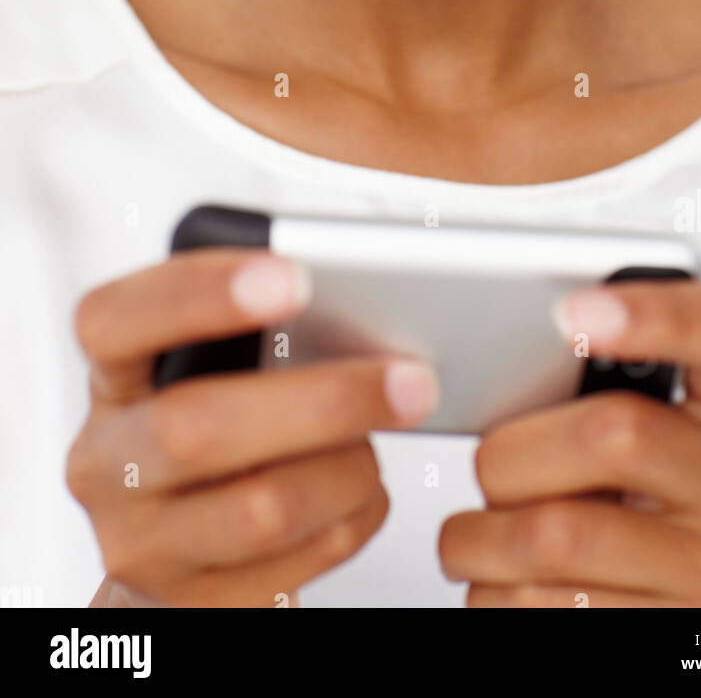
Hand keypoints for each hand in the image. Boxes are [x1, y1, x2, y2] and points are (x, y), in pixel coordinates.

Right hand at [67, 249, 437, 606]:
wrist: (185, 548)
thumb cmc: (215, 423)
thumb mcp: (209, 365)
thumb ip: (254, 328)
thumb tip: (356, 299)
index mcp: (112, 378)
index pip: (114, 321)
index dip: (196, 294)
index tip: (291, 278)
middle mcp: (109, 463)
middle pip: (197, 429)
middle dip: (322, 400)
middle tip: (409, 379)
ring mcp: (144, 544)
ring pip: (261, 510)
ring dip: (349, 468)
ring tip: (390, 437)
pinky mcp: (195, 604)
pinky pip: (294, 566)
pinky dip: (352, 519)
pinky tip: (364, 488)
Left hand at [438, 281, 700, 606]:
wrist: (621, 603)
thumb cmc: (598, 490)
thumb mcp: (612, 415)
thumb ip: (586, 370)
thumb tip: (513, 338)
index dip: (660, 313)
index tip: (573, 311)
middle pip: (615, 433)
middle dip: (513, 450)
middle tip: (490, 464)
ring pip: (559, 534)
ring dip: (484, 536)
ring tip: (483, 532)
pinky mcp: (671, 631)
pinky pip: (545, 605)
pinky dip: (492, 591)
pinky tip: (506, 579)